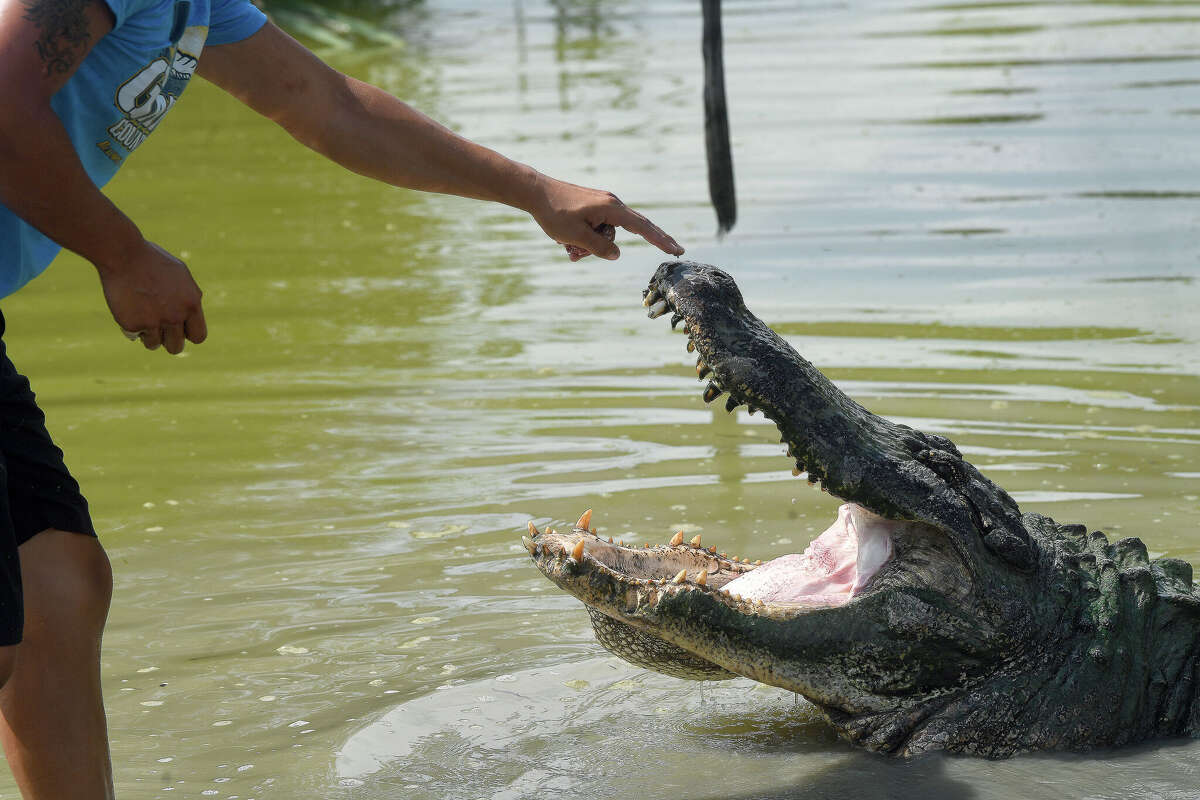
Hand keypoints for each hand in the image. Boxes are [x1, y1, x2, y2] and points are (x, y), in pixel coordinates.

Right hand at [95, 241, 206, 353]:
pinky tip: (127, 306)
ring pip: (154, 344)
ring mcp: (154, 321)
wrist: (123, 254)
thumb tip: (193, 315)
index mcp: (191, 304)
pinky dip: (130, 326)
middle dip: (168, 342)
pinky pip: (134, 335)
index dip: (188, 334)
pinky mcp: (133, 324)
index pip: (198, 336)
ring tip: (140, 315)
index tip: (179, 330)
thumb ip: (189, 297)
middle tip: (159, 331)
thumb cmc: (152, 261)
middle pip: (176, 347)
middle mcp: (176, 316)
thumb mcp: (180, 276)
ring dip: (147, 335)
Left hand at [527, 175, 684, 261]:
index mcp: (612, 208)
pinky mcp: (591, 207)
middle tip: (613, 251)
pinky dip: (583, 238)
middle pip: (621, 233)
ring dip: (587, 245)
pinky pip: (595, 228)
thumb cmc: (555, 213)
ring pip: (604, 234)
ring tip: (565, 246)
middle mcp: (611, 204)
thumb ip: (600, 247)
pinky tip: (565, 241)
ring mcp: (601, 205)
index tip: (676, 249)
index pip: (644, 227)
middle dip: (604, 247)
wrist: (535, 192)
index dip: (661, 240)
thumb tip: (617, 254)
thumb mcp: (577, 236)